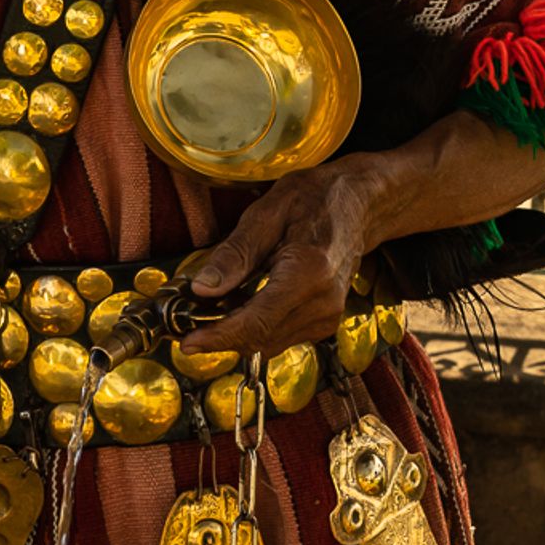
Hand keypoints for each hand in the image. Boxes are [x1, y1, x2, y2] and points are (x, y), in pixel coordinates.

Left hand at [178, 162, 378, 360]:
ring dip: (236, 334)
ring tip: (211, 311)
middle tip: (186, 326)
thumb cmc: (312, 200)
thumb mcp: (266, 214)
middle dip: (220, 337)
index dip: (218, 336)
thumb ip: (234, 254)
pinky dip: (255, 328)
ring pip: (268, 343)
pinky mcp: (326, 322)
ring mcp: (329, 316)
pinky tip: (240, 306)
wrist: (358, 206)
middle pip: (260, 339)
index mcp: (309, 272)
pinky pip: (281, 337)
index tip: (187, 342)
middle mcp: (324, 303)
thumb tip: (200, 289)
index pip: (257, 321)